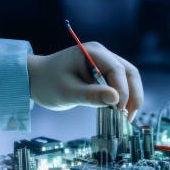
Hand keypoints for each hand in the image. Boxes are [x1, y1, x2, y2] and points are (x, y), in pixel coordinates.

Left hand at [27, 43, 142, 119]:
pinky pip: (120, 84)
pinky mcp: (104, 73)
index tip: (119, 111)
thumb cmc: (47, 83)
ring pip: (128, 79)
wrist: (35, 79)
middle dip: (133, 95)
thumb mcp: (68, 92)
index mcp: (93, 53)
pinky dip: (123, 98)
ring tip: (127, 117)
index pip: (117, 71)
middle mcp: (102, 54)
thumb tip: (116, 99)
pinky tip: (119, 112)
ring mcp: (104, 63)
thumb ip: (91, 95)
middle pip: (129, 73)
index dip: (123, 92)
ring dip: (131, 97)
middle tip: (129, 117)